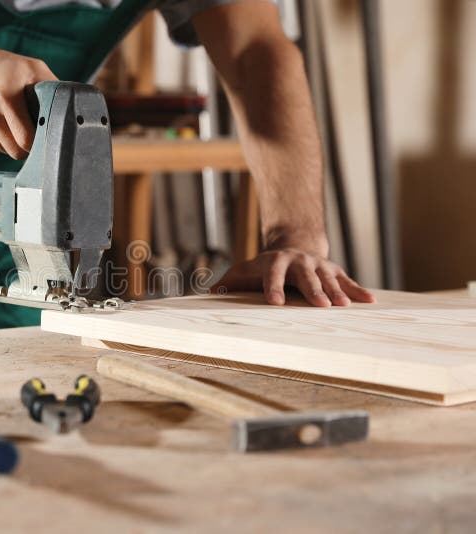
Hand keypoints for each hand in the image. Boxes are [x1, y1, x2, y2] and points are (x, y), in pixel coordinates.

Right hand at [0, 42, 56, 159]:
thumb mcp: (29, 67)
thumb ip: (52, 88)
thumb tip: (71, 110)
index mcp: (6, 95)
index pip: (27, 139)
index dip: (40, 143)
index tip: (47, 138)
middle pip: (17, 151)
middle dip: (29, 147)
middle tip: (35, 135)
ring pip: (5, 152)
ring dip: (13, 143)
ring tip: (13, 124)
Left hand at [211, 248, 374, 306]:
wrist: (291, 246)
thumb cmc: (262, 267)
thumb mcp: (243, 271)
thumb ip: (227, 282)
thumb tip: (206, 293)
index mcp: (275, 262)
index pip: (273, 275)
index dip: (273, 288)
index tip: (275, 304)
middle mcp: (299, 262)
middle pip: (306, 276)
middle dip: (314, 290)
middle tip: (321, 306)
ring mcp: (318, 265)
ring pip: (329, 278)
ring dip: (338, 291)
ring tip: (344, 306)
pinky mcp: (333, 270)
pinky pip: (347, 280)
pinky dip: (358, 290)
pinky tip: (370, 302)